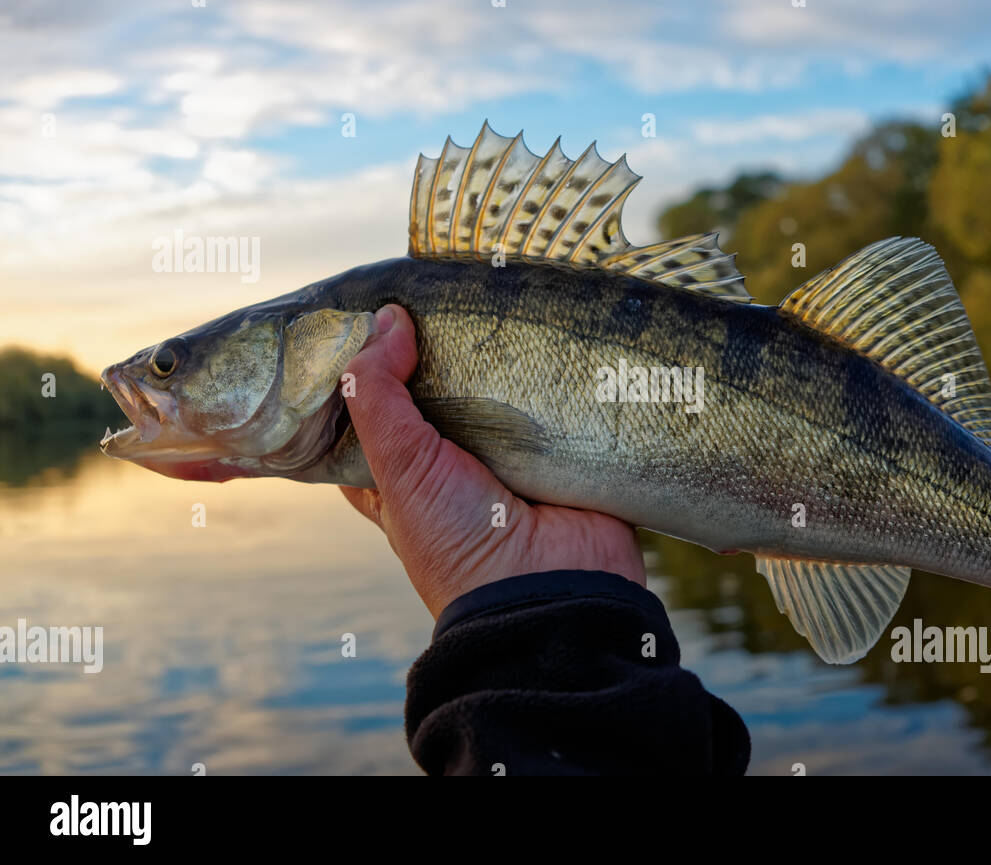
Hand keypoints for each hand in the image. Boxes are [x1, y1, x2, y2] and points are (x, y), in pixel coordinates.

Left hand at [339, 304, 646, 617]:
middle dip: (439, 346)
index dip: (367, 365)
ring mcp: (513, 453)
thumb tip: (387, 319)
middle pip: (439, 387)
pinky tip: (547, 322)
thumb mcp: (398, 467)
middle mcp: (455, 460)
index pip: (373, 409)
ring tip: (493, 295)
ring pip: (498, 385)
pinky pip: (556, 395)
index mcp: (403, 474)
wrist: (554, 589)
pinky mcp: (564, 447)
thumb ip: (377, 394)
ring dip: (500, 351)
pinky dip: (553, 367)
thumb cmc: (459, 542)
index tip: (367, 308)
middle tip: (439, 289)